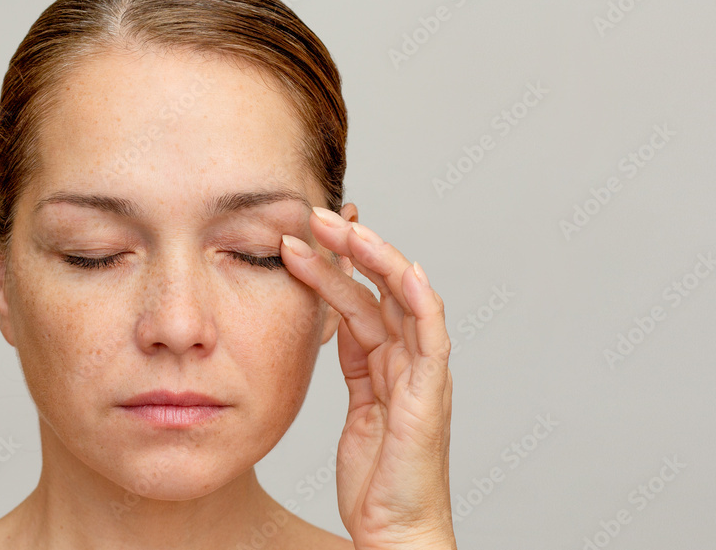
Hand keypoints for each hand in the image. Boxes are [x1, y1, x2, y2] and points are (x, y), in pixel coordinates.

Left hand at [280, 205, 454, 549]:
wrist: (395, 529)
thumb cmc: (375, 480)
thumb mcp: (354, 409)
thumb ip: (352, 363)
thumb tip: (330, 321)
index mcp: (387, 364)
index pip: (362, 298)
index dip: (338, 263)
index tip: (303, 235)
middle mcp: (409, 361)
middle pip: (381, 288)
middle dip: (350, 248)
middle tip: (314, 216)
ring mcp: (423, 374)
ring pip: (402, 299)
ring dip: (373, 259)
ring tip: (339, 227)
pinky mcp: (430, 393)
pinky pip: (431, 337)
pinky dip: (419, 300)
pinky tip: (402, 269)